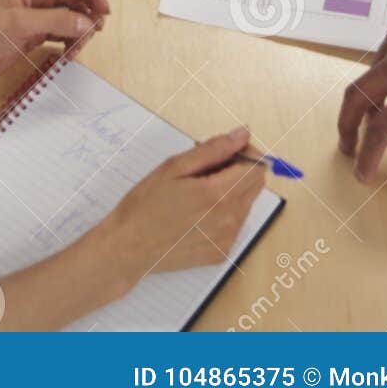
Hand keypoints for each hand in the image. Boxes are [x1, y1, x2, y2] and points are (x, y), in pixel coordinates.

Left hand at [0, 0, 109, 88]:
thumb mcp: (21, 25)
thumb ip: (57, 21)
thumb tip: (88, 22)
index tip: (103, 10)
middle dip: (89, 11)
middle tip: (93, 33)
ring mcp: (36, 13)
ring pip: (72, 14)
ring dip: (81, 29)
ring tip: (77, 48)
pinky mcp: (35, 33)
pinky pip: (63, 31)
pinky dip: (70, 40)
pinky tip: (68, 53)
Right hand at [101, 128, 263, 278]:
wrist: (129, 247)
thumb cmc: (146, 203)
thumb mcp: (174, 166)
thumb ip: (214, 149)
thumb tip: (242, 134)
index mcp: (218, 195)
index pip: (257, 167)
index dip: (245, 153)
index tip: (224, 150)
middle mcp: (229, 220)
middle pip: (256, 185)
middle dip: (239, 170)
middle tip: (207, 168)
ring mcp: (227, 239)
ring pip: (246, 203)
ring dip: (231, 191)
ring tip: (198, 192)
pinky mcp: (221, 253)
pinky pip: (234, 224)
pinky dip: (223, 212)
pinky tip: (197, 213)